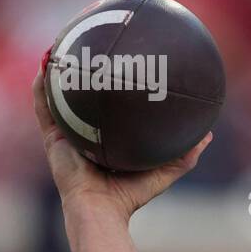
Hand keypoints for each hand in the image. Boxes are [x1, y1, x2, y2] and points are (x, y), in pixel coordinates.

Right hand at [34, 49, 212, 218]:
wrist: (100, 209)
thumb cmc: (131, 195)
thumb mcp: (166, 169)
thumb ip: (186, 153)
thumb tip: (209, 134)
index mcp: (109, 138)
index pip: (111, 107)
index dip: (114, 86)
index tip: (124, 60)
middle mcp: (86, 132)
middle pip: (83, 95)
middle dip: (84, 70)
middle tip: (91, 44)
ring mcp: (66, 133)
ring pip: (58, 95)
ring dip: (58, 70)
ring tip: (61, 42)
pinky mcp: (52, 137)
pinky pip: (43, 105)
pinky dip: (42, 84)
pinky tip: (47, 62)